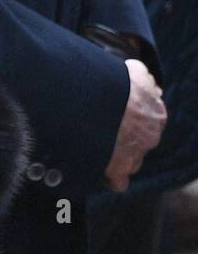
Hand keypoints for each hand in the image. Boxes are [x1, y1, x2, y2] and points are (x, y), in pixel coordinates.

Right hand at [104, 59, 166, 191]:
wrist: (99, 98)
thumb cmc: (114, 81)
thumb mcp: (134, 72)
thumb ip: (141, 78)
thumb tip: (143, 78)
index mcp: (157, 113)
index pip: (149, 119)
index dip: (132, 115)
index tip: (116, 111)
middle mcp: (150, 136)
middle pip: (140, 140)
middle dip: (125, 135)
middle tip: (103, 125)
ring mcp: (136, 154)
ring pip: (131, 160)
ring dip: (118, 154)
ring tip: (97, 142)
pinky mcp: (120, 169)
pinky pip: (119, 181)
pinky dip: (110, 177)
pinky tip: (100, 167)